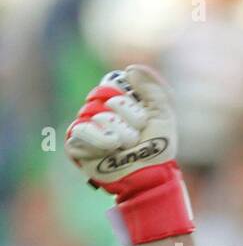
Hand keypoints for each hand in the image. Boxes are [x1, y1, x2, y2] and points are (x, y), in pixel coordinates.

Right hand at [64, 65, 192, 245]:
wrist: (149, 176)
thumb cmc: (156, 148)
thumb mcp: (163, 116)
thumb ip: (153, 90)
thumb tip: (130, 69)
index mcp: (116, 100)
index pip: (115, 83)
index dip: (134, 103)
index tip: (144, 120)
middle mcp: (98, 109)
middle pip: (110, 99)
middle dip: (133, 120)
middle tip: (138, 137)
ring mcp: (86, 124)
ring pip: (101, 116)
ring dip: (123, 135)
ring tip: (127, 146)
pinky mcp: (76, 142)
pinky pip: (83, 130)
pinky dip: (102, 140)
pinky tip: (112, 148)